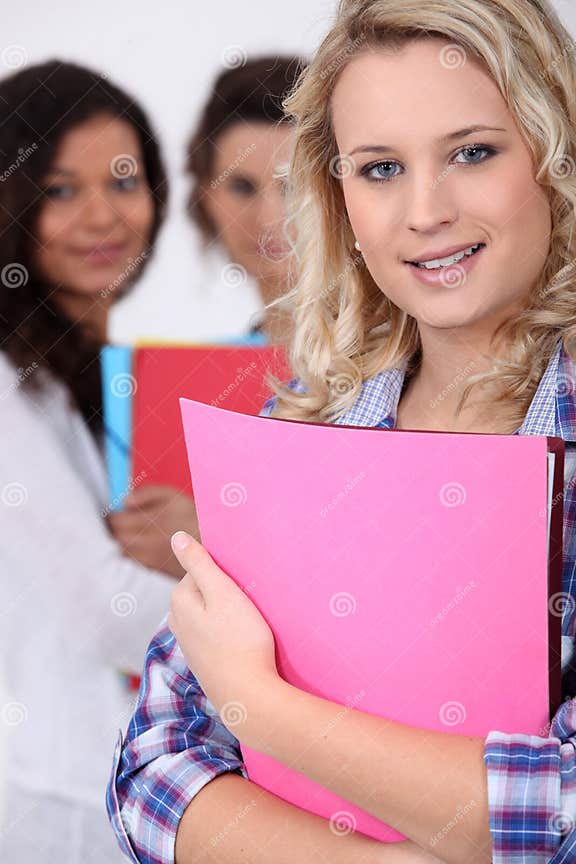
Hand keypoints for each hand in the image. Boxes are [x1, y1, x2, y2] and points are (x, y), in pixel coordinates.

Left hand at [107, 485, 198, 578]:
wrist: (212, 542)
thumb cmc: (191, 515)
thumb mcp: (172, 495)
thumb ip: (146, 493)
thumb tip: (125, 501)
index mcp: (149, 521)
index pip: (117, 521)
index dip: (114, 515)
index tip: (118, 512)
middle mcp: (146, 542)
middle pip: (118, 537)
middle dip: (117, 529)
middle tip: (123, 522)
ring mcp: (150, 557)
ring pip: (124, 550)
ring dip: (125, 541)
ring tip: (133, 533)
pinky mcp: (155, 568)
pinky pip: (135, 560)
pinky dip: (134, 552)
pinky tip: (144, 545)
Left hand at [167, 531, 280, 742]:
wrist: (248, 697)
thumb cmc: (240, 640)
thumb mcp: (222, 592)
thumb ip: (198, 562)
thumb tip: (177, 537)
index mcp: (179, 600)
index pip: (200, 569)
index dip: (225, 573)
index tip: (244, 583)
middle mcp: (178, 622)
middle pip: (205, 592)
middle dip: (225, 592)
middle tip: (251, 601)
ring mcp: (190, 645)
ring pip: (211, 614)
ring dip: (229, 613)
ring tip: (251, 622)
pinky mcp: (205, 661)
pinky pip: (217, 635)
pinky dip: (230, 633)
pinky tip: (246, 641)